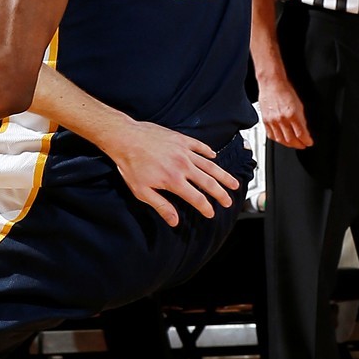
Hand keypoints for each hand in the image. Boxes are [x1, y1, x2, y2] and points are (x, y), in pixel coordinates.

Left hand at [108, 121, 240, 226]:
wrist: (125, 138)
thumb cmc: (130, 164)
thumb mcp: (142, 191)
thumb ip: (161, 205)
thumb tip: (174, 221)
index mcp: (174, 180)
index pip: (197, 198)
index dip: (206, 208)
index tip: (211, 213)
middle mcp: (183, 166)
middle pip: (209, 182)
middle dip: (221, 194)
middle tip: (228, 201)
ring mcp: (184, 151)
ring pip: (210, 165)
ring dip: (223, 175)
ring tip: (233, 183)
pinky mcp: (181, 139)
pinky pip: (200, 146)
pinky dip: (208, 152)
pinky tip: (214, 156)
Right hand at [258, 74, 311, 149]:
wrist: (272, 84)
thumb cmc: (285, 91)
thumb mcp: (299, 104)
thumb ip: (301, 119)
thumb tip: (303, 129)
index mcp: (292, 114)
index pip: (301, 134)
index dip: (306, 141)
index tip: (309, 143)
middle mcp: (281, 119)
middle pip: (290, 139)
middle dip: (298, 145)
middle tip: (302, 145)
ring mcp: (272, 121)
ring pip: (280, 139)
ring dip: (288, 144)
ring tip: (293, 145)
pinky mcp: (265, 121)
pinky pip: (270, 135)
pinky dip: (276, 140)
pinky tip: (280, 140)